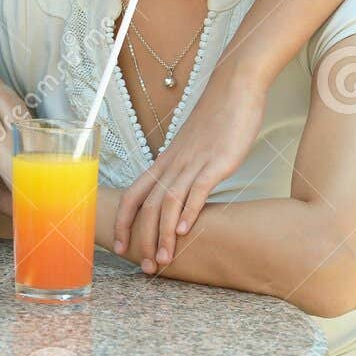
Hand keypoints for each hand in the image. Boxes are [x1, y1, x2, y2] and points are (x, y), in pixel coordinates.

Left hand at [112, 64, 264, 271]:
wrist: (235, 87)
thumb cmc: (217, 118)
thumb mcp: (194, 147)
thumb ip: (185, 169)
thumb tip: (182, 191)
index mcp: (165, 161)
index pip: (133, 194)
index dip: (124, 222)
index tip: (120, 247)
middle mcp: (173, 163)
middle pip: (147, 205)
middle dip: (142, 239)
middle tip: (143, 268)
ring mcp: (193, 162)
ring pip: (168, 202)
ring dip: (164, 234)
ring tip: (163, 260)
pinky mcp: (216, 160)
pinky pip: (198, 188)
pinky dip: (190, 210)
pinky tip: (187, 230)